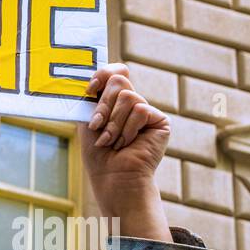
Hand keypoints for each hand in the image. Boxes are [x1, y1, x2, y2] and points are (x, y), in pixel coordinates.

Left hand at [79, 63, 172, 241]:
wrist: (113, 177)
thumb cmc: (98, 153)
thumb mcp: (89, 119)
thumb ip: (94, 96)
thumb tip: (94, 74)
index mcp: (115, 100)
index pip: (116, 72)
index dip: (103, 74)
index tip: (90, 89)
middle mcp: (132, 103)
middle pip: (119, 81)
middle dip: (103, 105)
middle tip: (97, 126)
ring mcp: (147, 111)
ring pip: (128, 96)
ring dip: (114, 121)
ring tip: (112, 141)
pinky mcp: (160, 120)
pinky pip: (141, 109)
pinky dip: (128, 128)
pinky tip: (127, 143)